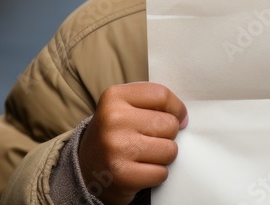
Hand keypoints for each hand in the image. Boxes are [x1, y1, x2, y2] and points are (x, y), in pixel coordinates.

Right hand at [78, 82, 188, 204]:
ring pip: (170, 150)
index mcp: (114, 97)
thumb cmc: (116, 133)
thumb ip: (153, 102)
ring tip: (145, 154)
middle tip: (149, 139)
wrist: (86, 167)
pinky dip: (156, 174)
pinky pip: (161, 173)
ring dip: (163, 156)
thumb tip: (183, 118)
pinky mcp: (122, 175)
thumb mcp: (125, 106)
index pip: (162, 95)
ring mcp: (116, 148)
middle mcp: (113, 120)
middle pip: (169, 124)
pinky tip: (141, 169)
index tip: (176, 116)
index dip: (176, 108)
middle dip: (167, 135)